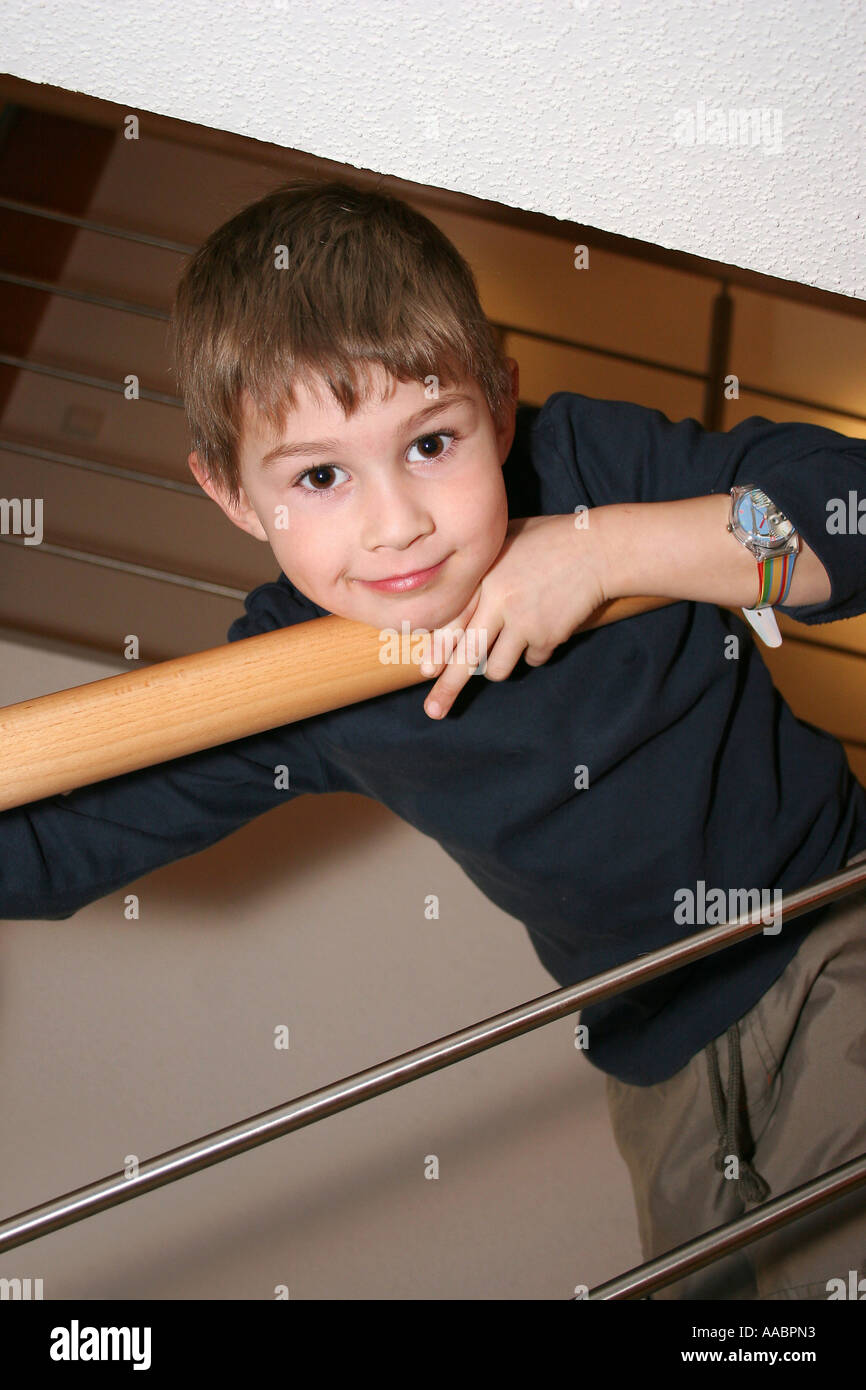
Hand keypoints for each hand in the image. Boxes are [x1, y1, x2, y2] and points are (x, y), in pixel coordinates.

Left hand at [419, 513, 608, 718]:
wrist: (597, 549)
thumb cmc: (548, 539)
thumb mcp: (504, 540)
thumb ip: (479, 565)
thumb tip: (449, 592)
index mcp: (484, 576)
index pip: (451, 621)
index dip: (437, 649)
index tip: (426, 671)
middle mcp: (499, 602)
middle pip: (468, 655)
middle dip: (449, 687)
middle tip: (434, 711)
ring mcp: (524, 622)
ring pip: (499, 668)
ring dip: (498, 666)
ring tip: (509, 643)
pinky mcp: (548, 636)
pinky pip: (532, 660)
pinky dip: (535, 651)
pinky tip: (545, 624)